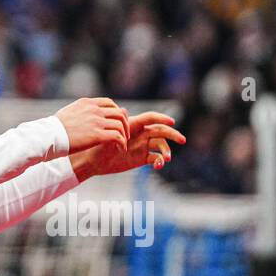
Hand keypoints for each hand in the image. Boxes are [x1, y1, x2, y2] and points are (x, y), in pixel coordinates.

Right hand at [55, 97, 129, 153]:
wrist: (48, 137)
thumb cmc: (53, 129)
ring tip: (122, 144)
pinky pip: (117, 137)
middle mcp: (93, 110)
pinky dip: (122, 143)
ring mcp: (96, 122)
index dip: (117, 112)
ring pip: (120, 125)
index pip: (109, 103)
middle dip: (125, 124)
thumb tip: (81, 115)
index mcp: (86, 103)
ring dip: (124, 135)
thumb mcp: (68, 113)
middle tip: (124, 134)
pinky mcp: (96, 135)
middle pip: (119, 113)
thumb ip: (79, 111)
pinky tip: (120, 149)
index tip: (117, 123)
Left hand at [71, 111, 185, 179]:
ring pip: (161, 146)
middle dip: (173, 134)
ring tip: (166, 159)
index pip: (151, 118)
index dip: (162, 118)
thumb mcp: (107, 133)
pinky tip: (158, 166)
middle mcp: (141, 134)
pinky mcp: (142, 159)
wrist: (93, 161)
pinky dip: (160, 161)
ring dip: (166, 151)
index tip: (172, 122)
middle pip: (161, 131)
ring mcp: (142, 146)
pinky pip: (155, 158)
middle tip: (182, 140)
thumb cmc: (98, 145)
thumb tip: (123, 109)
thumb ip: (118, 124)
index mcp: (134, 124)